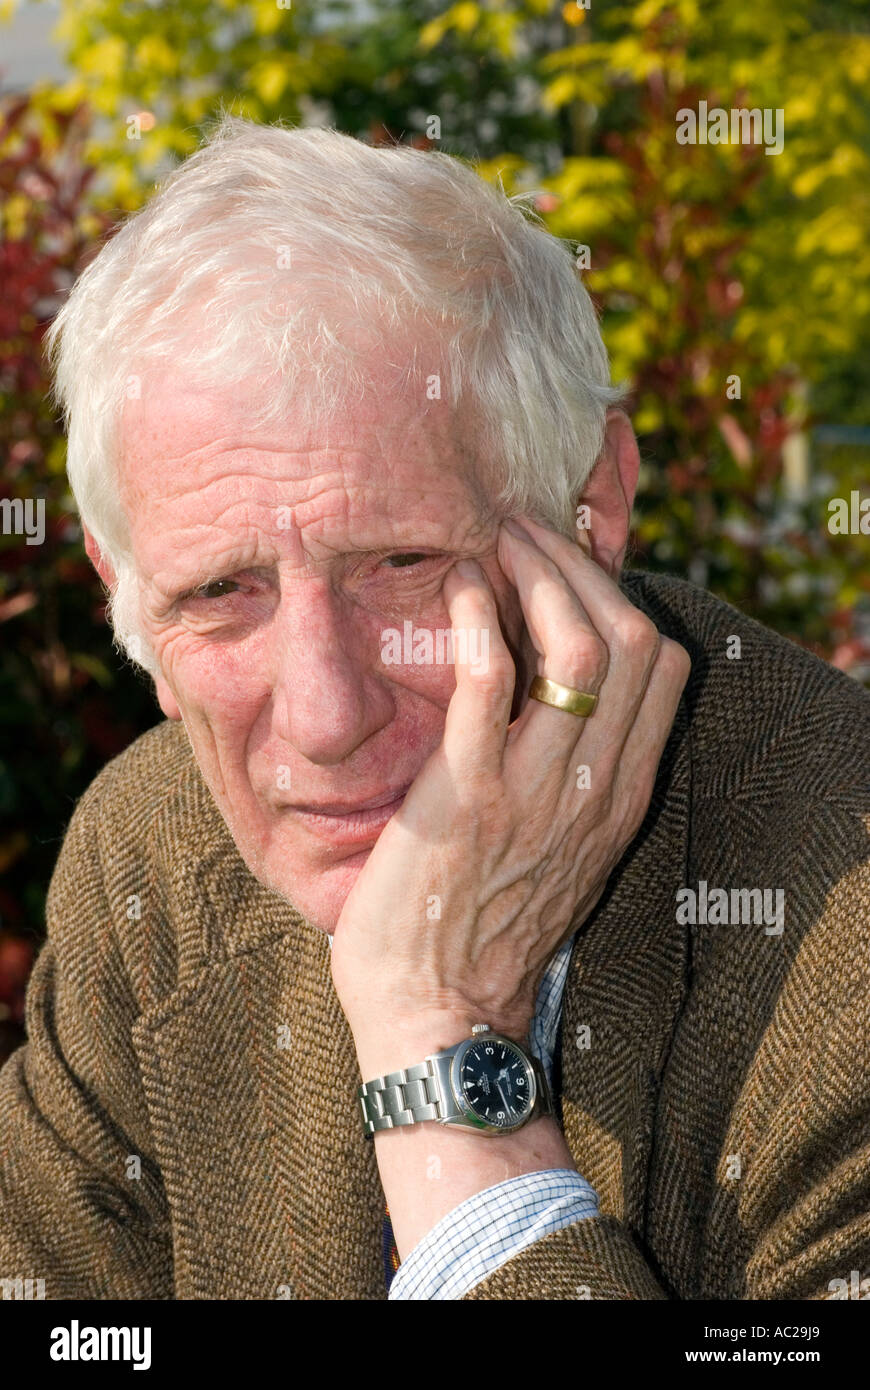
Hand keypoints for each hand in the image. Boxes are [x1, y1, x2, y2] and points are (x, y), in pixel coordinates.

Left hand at [330, 514, 690, 1073]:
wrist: (439, 1015)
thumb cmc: (483, 926)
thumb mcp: (558, 848)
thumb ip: (571, 774)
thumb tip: (549, 692)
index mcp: (621, 796)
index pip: (663, 667)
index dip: (619, 596)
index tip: (565, 566)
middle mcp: (595, 787)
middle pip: (631, 639)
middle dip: (581, 564)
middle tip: (525, 529)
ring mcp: (536, 791)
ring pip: (578, 648)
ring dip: (539, 575)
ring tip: (495, 541)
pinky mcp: (468, 797)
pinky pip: (490, 683)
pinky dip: (481, 619)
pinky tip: (461, 588)